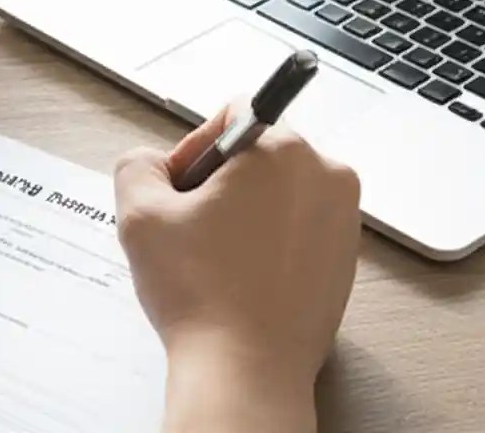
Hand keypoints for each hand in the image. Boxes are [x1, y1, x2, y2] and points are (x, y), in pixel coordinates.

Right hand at [114, 103, 360, 432]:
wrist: (247, 372)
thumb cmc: (203, 296)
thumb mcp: (141, 216)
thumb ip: (137, 165)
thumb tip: (154, 164)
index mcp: (281, 151)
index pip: (233, 112)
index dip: (195, 146)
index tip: (182, 189)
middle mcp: (326, 174)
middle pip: (261, 151)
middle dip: (222, 180)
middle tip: (195, 227)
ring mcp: (343, 218)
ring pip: (282, 189)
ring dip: (248, 210)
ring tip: (220, 257)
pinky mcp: (347, 256)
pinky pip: (302, 226)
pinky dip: (273, 240)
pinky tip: (245, 275)